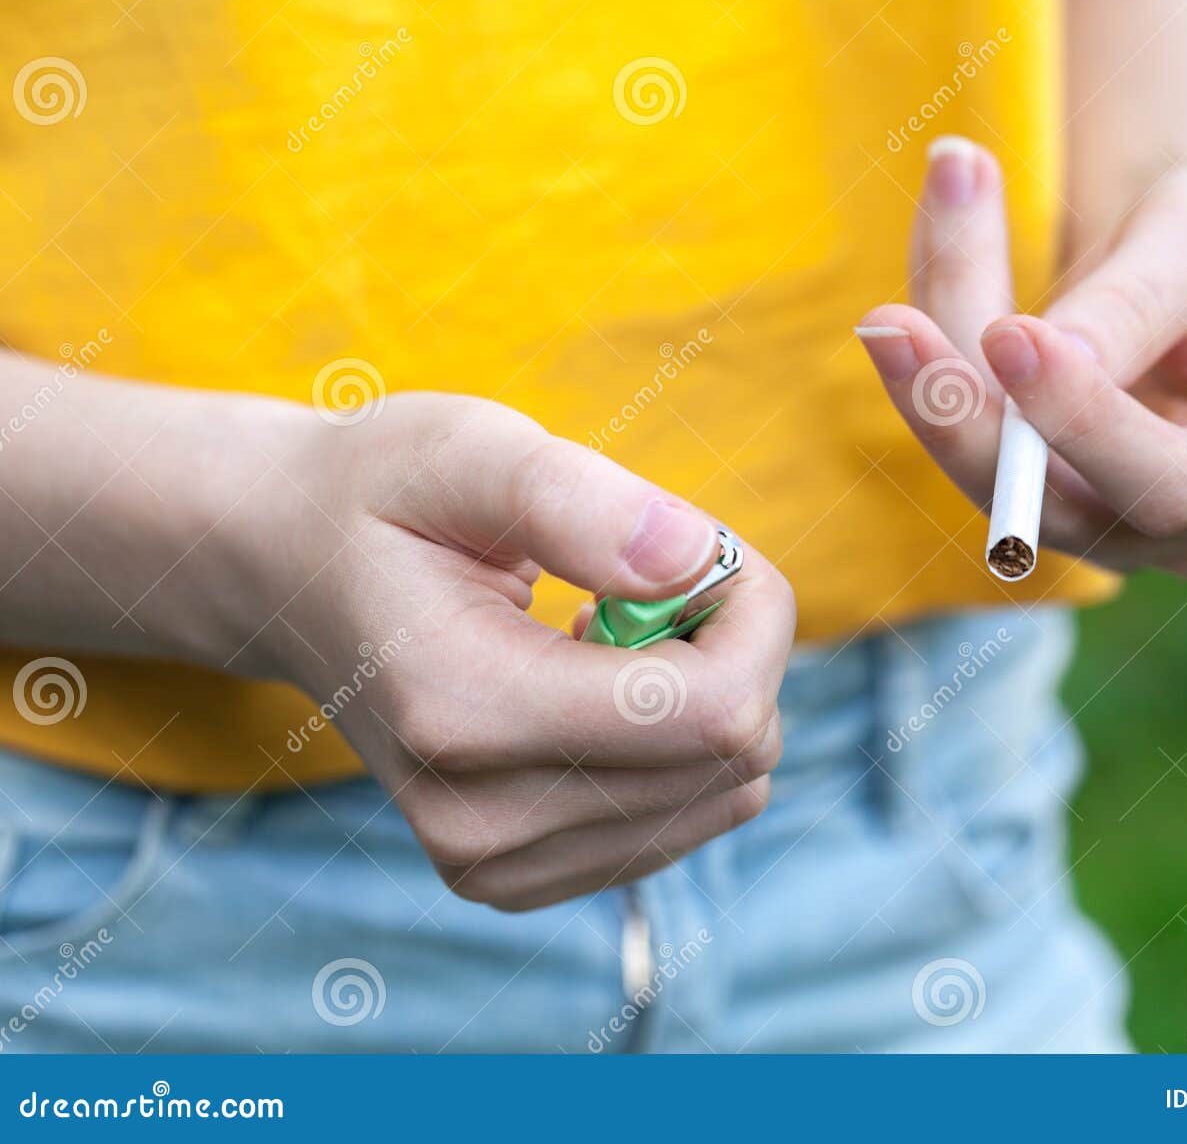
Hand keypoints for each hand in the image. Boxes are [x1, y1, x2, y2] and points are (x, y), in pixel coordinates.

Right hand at [239, 393, 794, 909]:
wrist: (289, 573)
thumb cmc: (380, 496)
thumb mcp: (467, 452)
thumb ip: (577, 501)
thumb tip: (693, 561)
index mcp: (465, 713)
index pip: (713, 711)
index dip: (752, 615)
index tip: (702, 548)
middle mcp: (479, 822)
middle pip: (733, 757)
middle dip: (736, 647)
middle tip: (652, 576)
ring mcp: (499, 866)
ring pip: (729, 792)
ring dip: (713, 694)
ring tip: (613, 628)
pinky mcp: (524, 878)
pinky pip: (693, 816)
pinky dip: (683, 743)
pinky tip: (601, 687)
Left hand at [856, 138, 1186, 580]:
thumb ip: (1136, 303)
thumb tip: (1031, 360)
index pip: (1169, 486)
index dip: (1080, 423)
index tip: (1010, 332)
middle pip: (1052, 505)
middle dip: (963, 413)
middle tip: (890, 323)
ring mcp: (1108, 520)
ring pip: (987, 466)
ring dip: (937, 348)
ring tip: (952, 183)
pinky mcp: (1037, 489)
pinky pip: (964, 426)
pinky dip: (936, 328)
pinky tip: (947, 215)